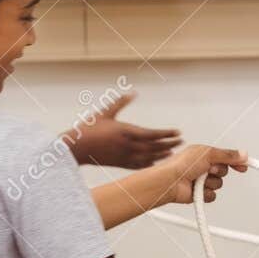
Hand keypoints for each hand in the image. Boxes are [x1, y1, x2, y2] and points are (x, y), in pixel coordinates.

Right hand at [64, 92, 181, 167]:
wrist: (76, 148)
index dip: (167, 133)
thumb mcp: (105, 112)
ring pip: (149, 157)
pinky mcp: (120, 163)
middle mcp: (128, 146)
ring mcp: (124, 156)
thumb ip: (120, 102)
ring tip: (172, 151)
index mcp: (126, 132)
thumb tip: (133, 92)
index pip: (152, 134)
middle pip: (154, 146)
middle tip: (181, 140)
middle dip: (169, 143)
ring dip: (162, 154)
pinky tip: (156, 161)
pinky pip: (139, 165)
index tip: (178, 132)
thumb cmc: (89, 128)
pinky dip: (150, 163)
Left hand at [160, 144, 248, 205]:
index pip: (226, 157)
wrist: (170, 182)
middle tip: (209, 169)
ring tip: (199, 179)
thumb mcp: (208, 153)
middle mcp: (203, 167)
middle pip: (224, 171)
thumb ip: (228, 155)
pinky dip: (206, 193)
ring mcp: (201, 181)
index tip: (244, 166)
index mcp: (204, 155)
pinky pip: (212, 196)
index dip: (236, 162)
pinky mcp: (199, 193)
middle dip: (219, 171)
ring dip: (211, 182)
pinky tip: (197, 189)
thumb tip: (243, 154)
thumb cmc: (181, 165)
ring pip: (219, 184)